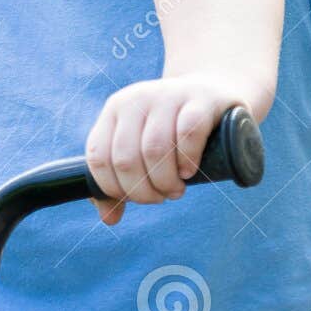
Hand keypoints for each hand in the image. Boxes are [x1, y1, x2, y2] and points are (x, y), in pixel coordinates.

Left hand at [84, 74, 233, 226]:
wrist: (212, 93)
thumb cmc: (171, 130)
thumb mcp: (140, 148)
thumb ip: (120, 181)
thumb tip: (109, 218)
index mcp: (114, 110)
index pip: (98, 157)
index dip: (115, 188)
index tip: (134, 198)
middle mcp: (136, 99)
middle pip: (126, 159)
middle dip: (143, 191)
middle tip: (161, 196)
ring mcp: (168, 95)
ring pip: (155, 150)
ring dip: (165, 182)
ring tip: (175, 189)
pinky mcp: (200, 100)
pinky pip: (187, 135)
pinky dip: (186, 162)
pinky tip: (189, 171)